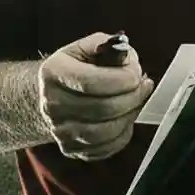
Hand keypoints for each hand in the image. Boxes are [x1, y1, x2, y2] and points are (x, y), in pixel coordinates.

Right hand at [37, 32, 155, 160]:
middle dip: (132, 97)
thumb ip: (108, 45)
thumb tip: (125, 55)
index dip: (121, 80)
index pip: (90, 82)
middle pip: (102, 109)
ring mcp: (59, 130)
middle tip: (143, 86)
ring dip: (130, 115)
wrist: (52, 93)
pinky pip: (106, 148)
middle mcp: (52, 104)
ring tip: (136, 100)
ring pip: (105, 132)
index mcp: (54, 72)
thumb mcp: (88, 46)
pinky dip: (123, 133)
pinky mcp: (71, 149)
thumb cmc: (78, 66)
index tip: (136, 74)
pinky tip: (126, 117)